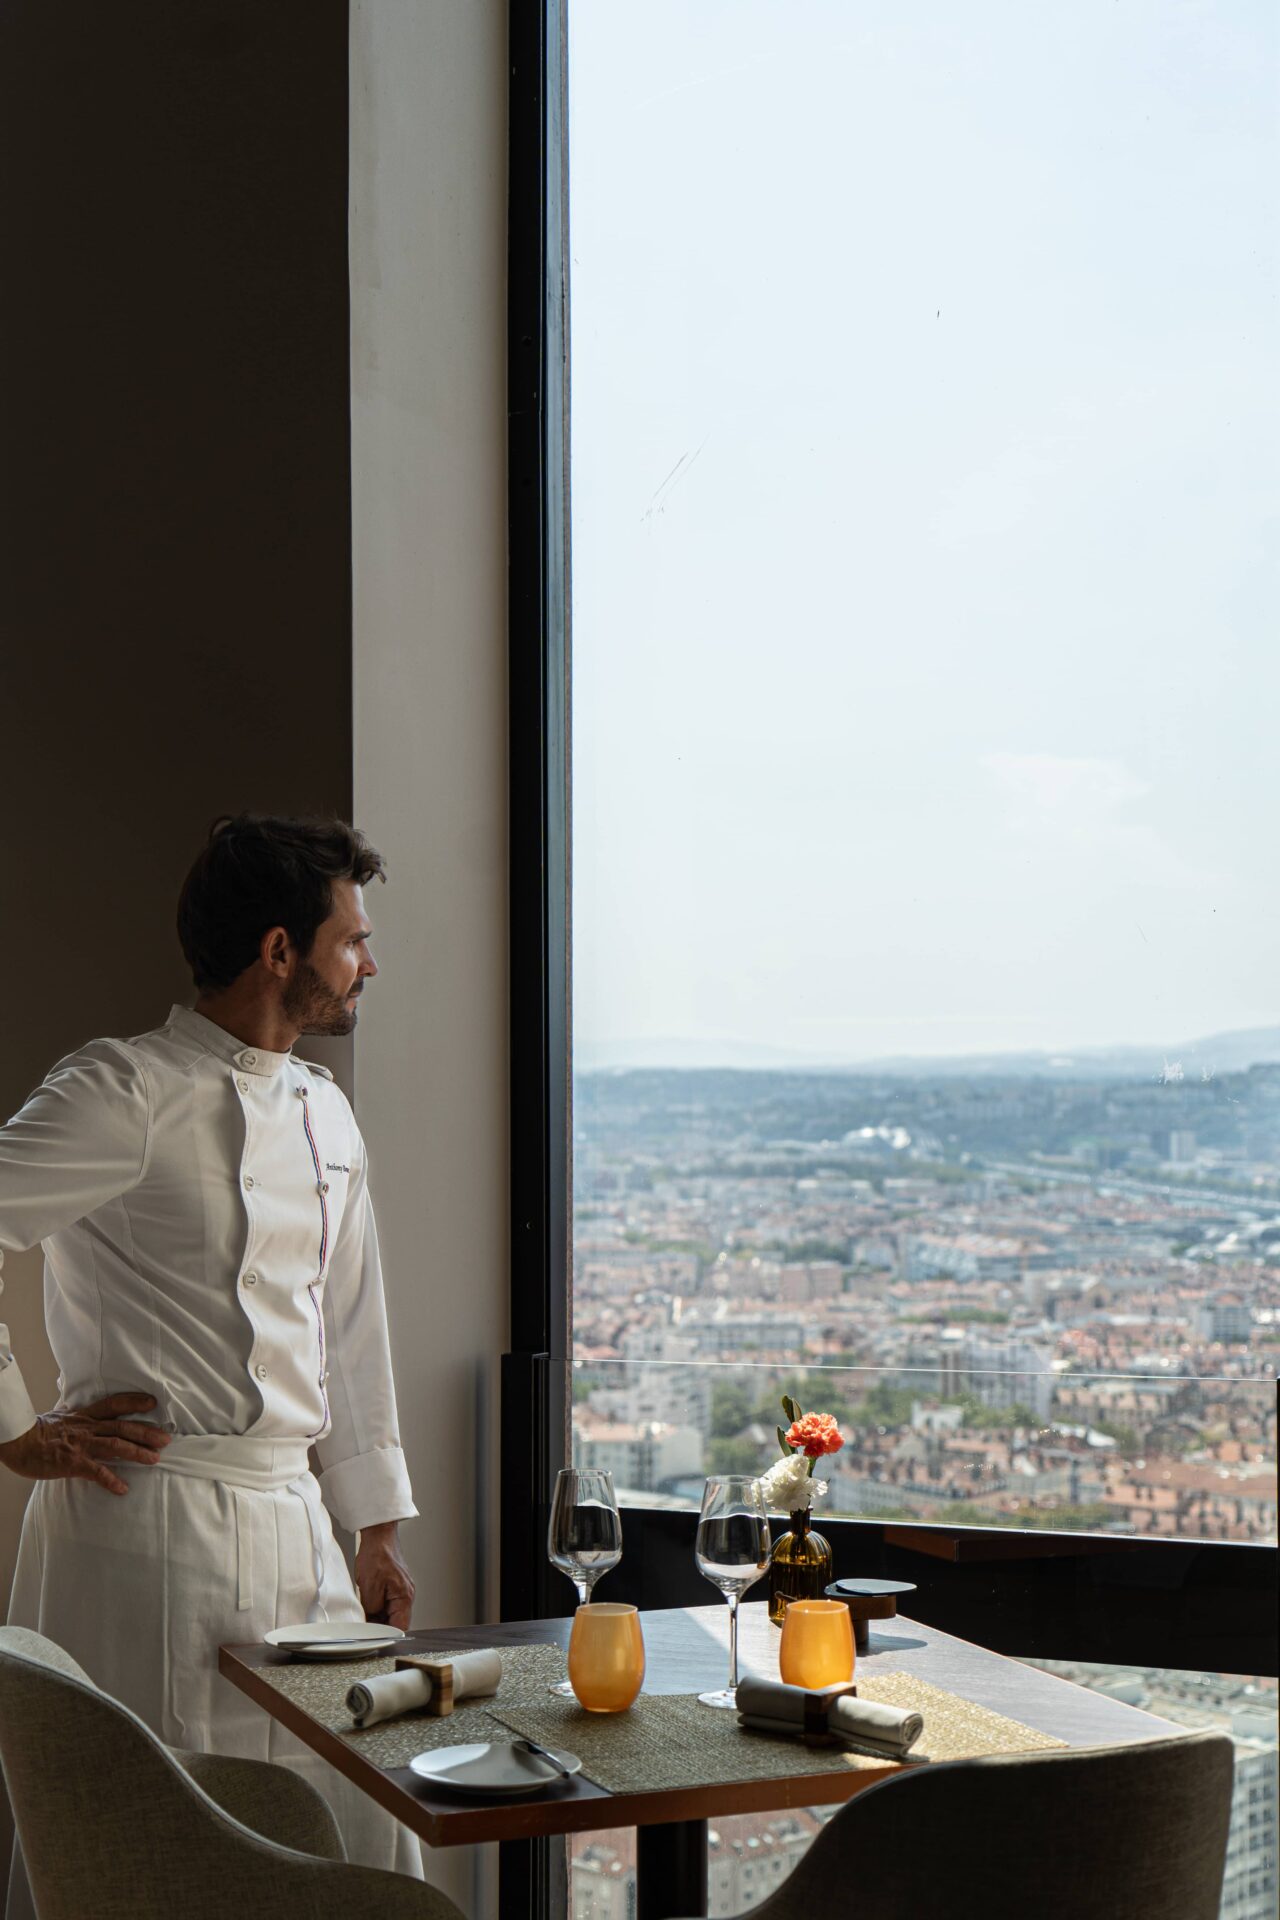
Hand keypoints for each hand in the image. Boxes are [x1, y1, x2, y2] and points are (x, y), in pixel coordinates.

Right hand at [0, 1392, 170, 1495]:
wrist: (17, 1441)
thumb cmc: (37, 1431)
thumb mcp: (61, 1417)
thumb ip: (77, 1416)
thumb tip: (82, 1410)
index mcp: (85, 1416)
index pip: (114, 1404)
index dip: (134, 1402)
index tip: (153, 1403)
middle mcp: (87, 1427)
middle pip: (122, 1426)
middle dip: (146, 1432)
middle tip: (166, 1439)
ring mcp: (81, 1445)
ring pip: (115, 1445)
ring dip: (137, 1453)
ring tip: (155, 1459)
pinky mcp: (72, 1462)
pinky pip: (95, 1471)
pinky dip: (110, 1480)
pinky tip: (122, 1488)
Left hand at [355, 1521, 413, 1628]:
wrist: (378, 1535)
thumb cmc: (377, 1555)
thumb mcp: (369, 1589)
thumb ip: (372, 1611)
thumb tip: (370, 1622)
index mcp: (405, 1597)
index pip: (401, 1627)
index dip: (387, 1635)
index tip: (374, 1638)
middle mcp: (406, 1594)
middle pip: (395, 1620)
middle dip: (380, 1625)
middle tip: (364, 1626)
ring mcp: (401, 1589)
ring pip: (390, 1611)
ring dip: (377, 1615)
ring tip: (364, 1611)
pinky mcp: (394, 1584)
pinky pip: (387, 1601)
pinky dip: (377, 1605)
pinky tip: (366, 1601)